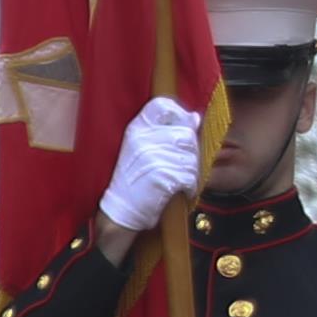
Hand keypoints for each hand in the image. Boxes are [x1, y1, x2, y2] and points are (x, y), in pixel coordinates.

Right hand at [94, 94, 204, 246]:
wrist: (121, 211)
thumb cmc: (135, 181)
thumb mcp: (142, 149)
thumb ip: (166, 131)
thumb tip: (195, 117)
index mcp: (136, 129)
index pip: (162, 106)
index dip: (179, 115)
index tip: (184, 127)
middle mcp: (143, 139)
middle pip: (186, 133)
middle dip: (189, 152)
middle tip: (177, 167)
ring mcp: (153, 157)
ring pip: (192, 157)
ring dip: (190, 171)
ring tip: (175, 180)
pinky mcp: (163, 176)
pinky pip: (191, 176)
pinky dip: (189, 187)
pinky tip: (178, 190)